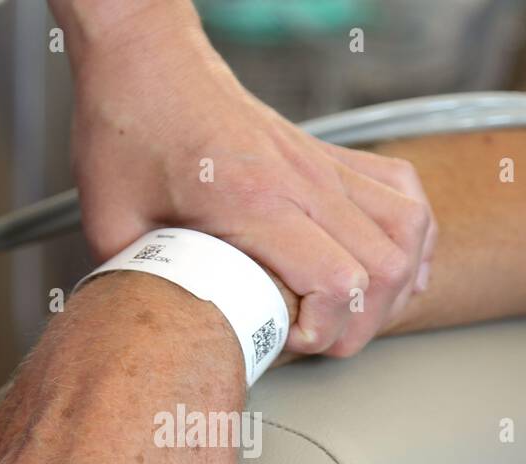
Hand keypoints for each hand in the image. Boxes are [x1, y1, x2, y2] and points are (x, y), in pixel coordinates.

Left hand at [61, 0, 436, 358]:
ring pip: (409, 230)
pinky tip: (392, 265)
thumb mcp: (112, 226)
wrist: (146, 62)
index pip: (339, 280)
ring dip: (395, 284)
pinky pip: (405, 193)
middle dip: (361, 324)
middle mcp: (302, 181)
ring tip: (359, 311)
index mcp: (252, 202)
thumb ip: (141, 287)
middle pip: (384, 267)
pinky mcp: (330, 156)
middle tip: (320, 339)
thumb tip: (154, 332)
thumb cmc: (128, 134)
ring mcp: (323, 165)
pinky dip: (413, 236)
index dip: (326, 330)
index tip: (289, 340)